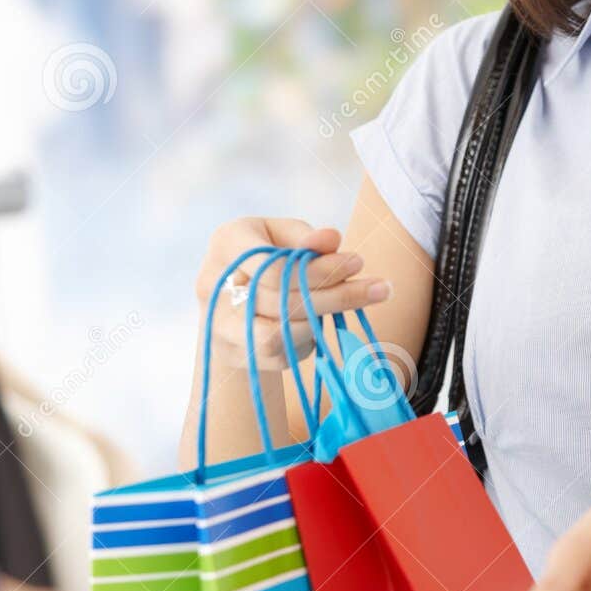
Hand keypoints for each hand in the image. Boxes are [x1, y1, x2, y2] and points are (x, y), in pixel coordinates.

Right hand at [195, 217, 391, 372]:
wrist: (232, 300)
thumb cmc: (267, 257)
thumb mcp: (285, 236)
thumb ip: (307, 237)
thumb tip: (331, 239)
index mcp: (227, 242)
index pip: (272, 268)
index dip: (319, 270)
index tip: (360, 262)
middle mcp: (212, 283)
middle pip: (280, 301)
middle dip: (335, 296)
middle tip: (379, 288)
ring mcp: (217, 323)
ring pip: (278, 334)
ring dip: (322, 321)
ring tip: (357, 302)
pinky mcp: (231, 352)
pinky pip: (278, 355)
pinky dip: (308, 341)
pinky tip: (323, 324)